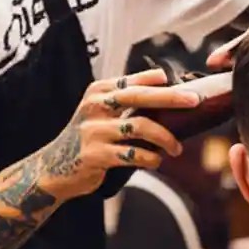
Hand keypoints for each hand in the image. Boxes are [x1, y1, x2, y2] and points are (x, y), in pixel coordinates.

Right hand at [36, 69, 195, 198]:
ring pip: (141, 127)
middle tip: (194, 101)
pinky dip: (151, 159)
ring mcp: (94, 131)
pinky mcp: (96, 155)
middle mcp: (94, 107)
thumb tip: (167, 92)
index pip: (132, 80)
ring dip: (165, 138)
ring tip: (177, 149)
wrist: (54, 168)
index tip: (181, 83)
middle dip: (171, 98)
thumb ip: (125, 102)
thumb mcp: (99, 113)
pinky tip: (157, 161)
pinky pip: (133, 155)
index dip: (157, 80)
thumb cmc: (88, 138)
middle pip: (139, 97)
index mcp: (98, 92)